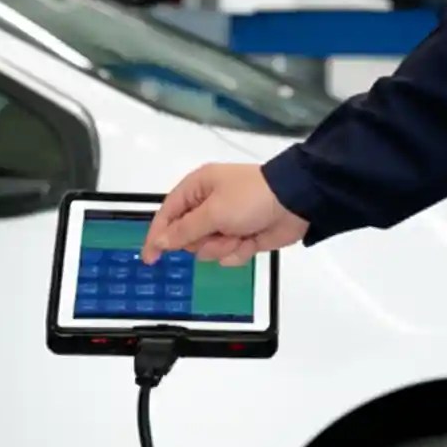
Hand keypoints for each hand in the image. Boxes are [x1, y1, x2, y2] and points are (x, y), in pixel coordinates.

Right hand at [141, 163, 308, 266]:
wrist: (296, 203)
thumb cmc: (252, 197)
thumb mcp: (213, 212)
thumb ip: (184, 230)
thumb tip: (159, 241)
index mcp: (198, 188)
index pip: (168, 214)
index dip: (158, 236)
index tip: (150, 258)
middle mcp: (209, 204)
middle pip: (187, 236)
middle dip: (202, 241)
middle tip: (217, 232)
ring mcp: (227, 222)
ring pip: (208, 249)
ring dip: (223, 246)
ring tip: (239, 234)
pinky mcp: (243, 236)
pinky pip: (228, 254)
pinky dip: (238, 251)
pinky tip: (250, 240)